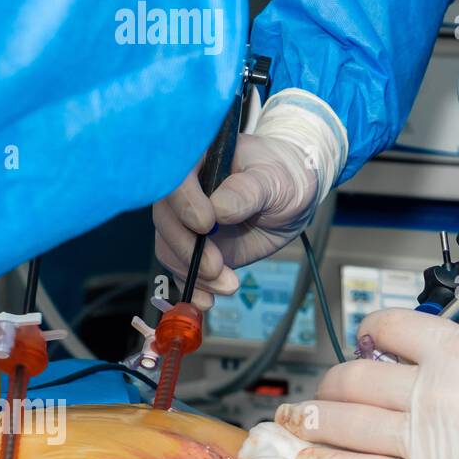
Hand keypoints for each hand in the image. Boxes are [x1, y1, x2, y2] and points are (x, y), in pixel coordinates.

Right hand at [153, 92, 344, 308]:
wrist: (293, 196)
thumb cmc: (285, 176)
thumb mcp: (275, 180)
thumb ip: (248, 191)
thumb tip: (218, 209)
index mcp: (199, 157)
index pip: (177, 176)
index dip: (184, 201)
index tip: (205, 225)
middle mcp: (184, 188)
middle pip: (166, 217)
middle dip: (186, 247)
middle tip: (215, 267)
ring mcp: (186, 218)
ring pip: (169, 246)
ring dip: (192, 273)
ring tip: (227, 285)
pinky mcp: (194, 246)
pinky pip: (182, 268)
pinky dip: (192, 287)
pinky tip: (207, 301)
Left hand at [276, 310, 458, 458]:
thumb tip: (450, 373)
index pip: (392, 326)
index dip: (369, 331)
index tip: (365, 340)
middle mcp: (435, 387)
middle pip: (356, 375)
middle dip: (331, 381)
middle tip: (322, 389)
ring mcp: (428, 437)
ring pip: (347, 421)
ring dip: (315, 420)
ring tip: (298, 421)